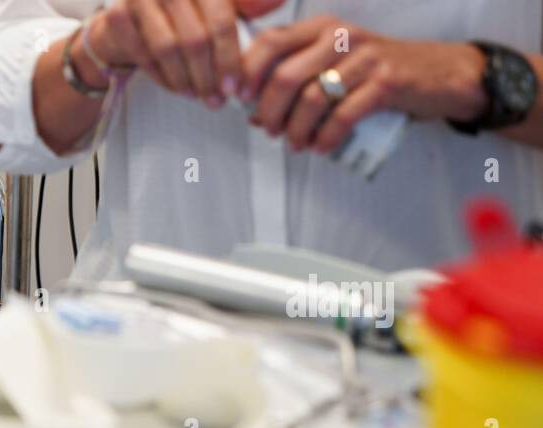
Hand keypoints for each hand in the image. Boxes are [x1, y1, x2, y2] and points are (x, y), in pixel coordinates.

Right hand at [85, 0, 285, 105]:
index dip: (230, 56)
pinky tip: (178, 88)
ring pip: (169, 50)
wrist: (132, 13)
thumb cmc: (184, 10)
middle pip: (195, 38)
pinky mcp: (117, 17)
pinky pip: (144, 57)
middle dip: (208, 76)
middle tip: (218, 100)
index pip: (221, 18)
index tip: (236, 86)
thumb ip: (247, 2)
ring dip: (187, 81)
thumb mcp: (220, 2)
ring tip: (200, 96)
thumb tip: (276, 2)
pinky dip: (163, 79)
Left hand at [242, 16, 488, 152]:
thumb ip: (296, 81)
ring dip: (295, 130)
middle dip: (268, 111)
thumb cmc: (378, 72)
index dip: (246, 72)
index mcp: (323, 28)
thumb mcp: (335, 66)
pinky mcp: (386, 81)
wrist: (441, 74)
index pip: (270, 41)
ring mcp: (365, 57)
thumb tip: (251, 113)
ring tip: (296, 144)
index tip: (238, 100)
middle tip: (269, 131)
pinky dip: (325, 137)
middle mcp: (341, 36)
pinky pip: (343, 114)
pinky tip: (321, 147)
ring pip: (311, 98)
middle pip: (284, 76)